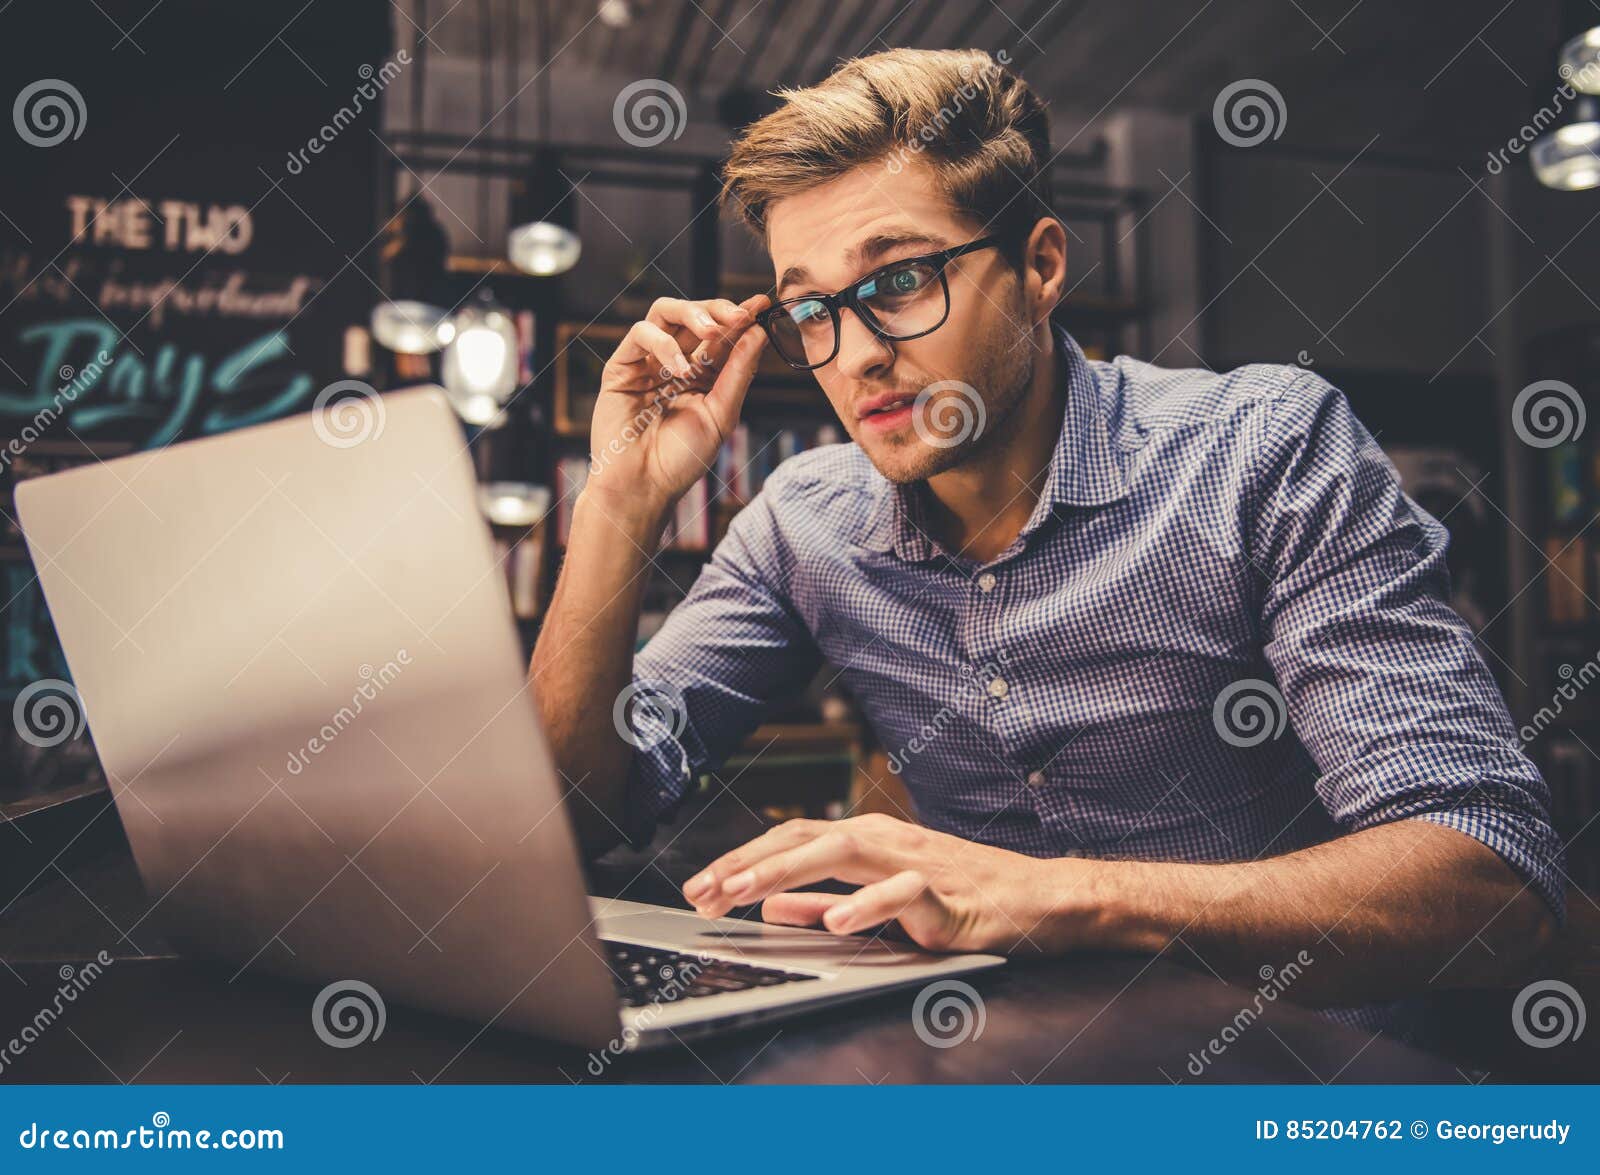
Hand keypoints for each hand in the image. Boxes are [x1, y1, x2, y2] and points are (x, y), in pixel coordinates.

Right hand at [585, 295, 769, 522]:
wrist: (644, 486)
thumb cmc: (682, 459)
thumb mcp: (721, 414)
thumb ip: (738, 372)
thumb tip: (759, 332)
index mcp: (702, 374)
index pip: (722, 335)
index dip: (741, 317)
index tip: (763, 304)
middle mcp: (675, 362)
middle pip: (695, 315)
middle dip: (719, 309)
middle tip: (740, 315)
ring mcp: (647, 362)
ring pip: (665, 313)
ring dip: (693, 315)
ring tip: (713, 331)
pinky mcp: (622, 366)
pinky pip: (641, 335)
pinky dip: (665, 344)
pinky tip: (681, 369)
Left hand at [681, 813, 1078, 953]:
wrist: (1037, 901)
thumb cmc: (962, 896)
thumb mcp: (879, 899)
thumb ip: (826, 901)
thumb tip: (772, 905)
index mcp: (867, 839)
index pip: (791, 840)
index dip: (743, 859)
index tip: (701, 886)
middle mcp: (885, 840)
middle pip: (804, 838)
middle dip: (747, 863)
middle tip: (702, 891)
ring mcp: (916, 861)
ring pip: (842, 851)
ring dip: (786, 870)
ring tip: (743, 892)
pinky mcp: (948, 894)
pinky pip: (903, 893)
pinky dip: (866, 904)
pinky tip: (833, 921)